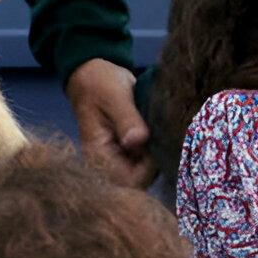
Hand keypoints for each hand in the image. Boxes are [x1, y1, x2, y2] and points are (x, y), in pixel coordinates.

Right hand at [65, 59, 156, 188]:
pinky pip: (147, 163)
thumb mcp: (114, 96)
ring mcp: (118, 160)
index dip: (148, 168)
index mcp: (97, 155)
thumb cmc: (100, 84)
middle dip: (155, 163)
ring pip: (146, 174)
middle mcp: (106, 164)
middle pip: (139, 182)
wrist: (95, 76)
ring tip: (159, 132)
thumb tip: (138, 141)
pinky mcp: (128, 153)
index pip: (129, 182)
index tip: (156, 145)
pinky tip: (158, 133)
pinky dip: (156, 151)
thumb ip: (126, 119)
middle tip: (161, 136)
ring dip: (157, 156)